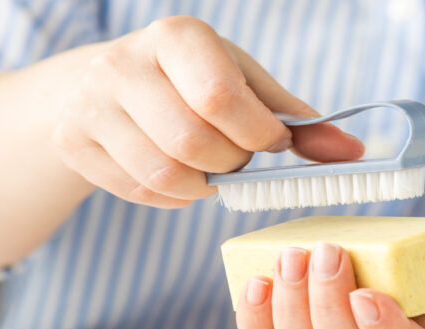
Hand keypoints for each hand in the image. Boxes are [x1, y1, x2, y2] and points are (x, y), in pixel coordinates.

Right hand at [53, 16, 362, 207]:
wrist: (105, 86)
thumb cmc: (189, 82)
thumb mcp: (243, 85)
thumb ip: (295, 120)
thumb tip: (350, 153)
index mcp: (176, 37)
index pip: (220, 97)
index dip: (257, 134)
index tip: (271, 142)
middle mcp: (123, 64)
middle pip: (192, 141)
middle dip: (230, 162)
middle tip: (237, 155)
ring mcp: (90, 104)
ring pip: (164, 173)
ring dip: (203, 184)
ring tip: (210, 165)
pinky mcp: (74, 142)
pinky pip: (140, 191)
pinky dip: (174, 196)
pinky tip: (180, 175)